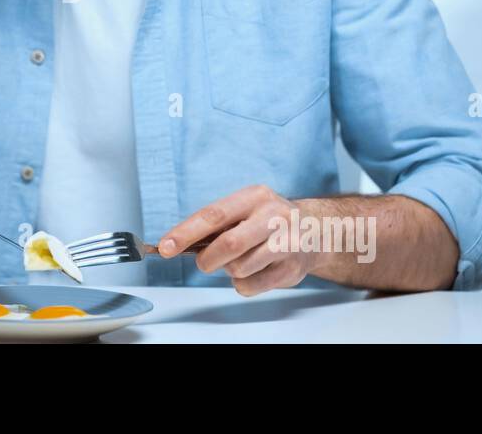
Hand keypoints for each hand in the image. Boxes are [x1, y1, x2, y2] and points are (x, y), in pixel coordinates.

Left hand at [158, 185, 315, 296]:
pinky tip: (256, 271)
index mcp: (255, 196)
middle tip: (204, 263)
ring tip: (241, 261)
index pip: (213, 215)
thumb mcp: (245, 209)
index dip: (186, 232)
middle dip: (208, 259)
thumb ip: (216, 224)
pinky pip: (251, 286)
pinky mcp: (292, 268)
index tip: (165, 247)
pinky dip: (243, 284)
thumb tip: (176, 243)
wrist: (316, 231)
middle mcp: (274, 216)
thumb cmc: (268, 220)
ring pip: (240, 268)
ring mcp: (287, 242)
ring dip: (230, 270)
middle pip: (230, 244)